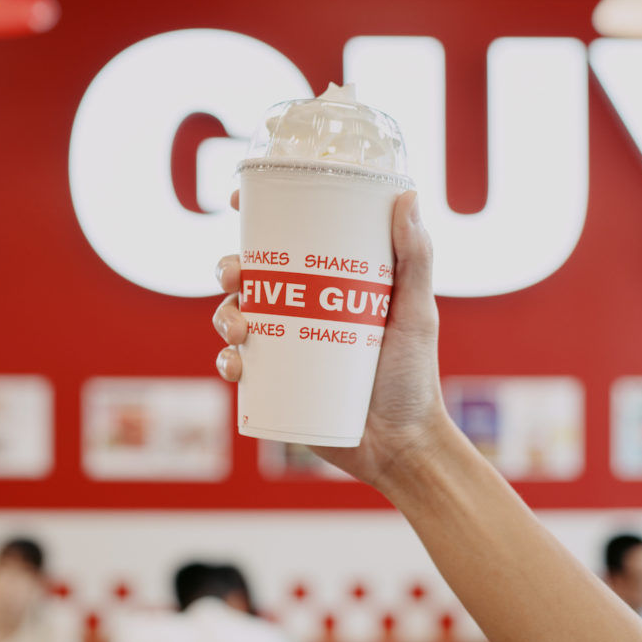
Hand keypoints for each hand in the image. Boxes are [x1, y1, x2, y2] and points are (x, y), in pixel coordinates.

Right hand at [213, 189, 454, 489]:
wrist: (401, 445)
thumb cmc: (415, 376)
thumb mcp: (416, 312)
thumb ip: (415, 258)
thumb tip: (407, 196)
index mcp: (329, 282)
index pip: (289, 240)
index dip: (258, 216)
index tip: (241, 200)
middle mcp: (301, 308)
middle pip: (250, 275)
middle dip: (229, 268)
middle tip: (234, 274)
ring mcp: (285, 346)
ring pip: (235, 317)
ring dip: (224, 315)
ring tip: (241, 329)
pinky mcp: (274, 383)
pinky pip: (237, 366)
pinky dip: (227, 362)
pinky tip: (236, 366)